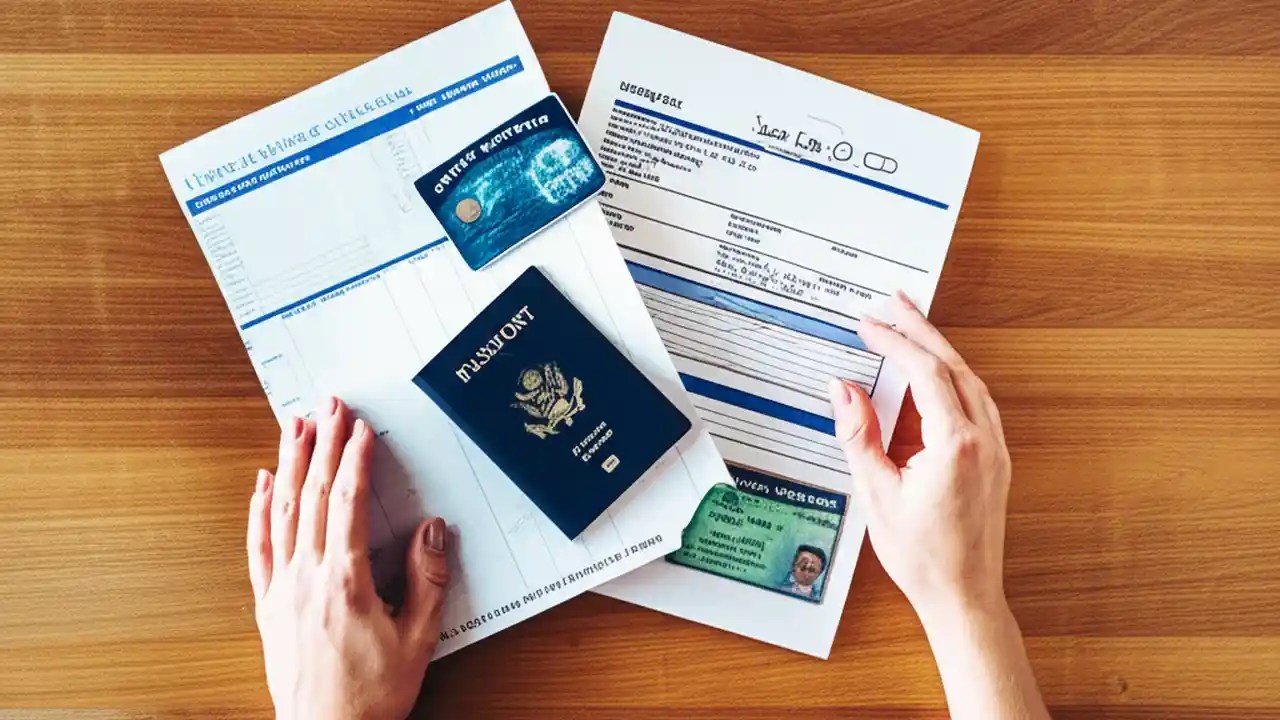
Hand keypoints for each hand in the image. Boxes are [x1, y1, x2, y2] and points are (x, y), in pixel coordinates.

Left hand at [246, 397, 448, 719]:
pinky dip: (258, 511)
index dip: (355, 460)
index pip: (348, 504)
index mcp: (345, 582)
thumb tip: (432, 531)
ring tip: (295, 427)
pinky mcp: (268, 606)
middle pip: (313, 496)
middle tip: (329, 406)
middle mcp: (307, 578)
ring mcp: (282, 590)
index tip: (361, 429)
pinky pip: (258, 548)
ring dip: (289, 464)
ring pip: (281, 512)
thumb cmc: (370, 695)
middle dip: (323, 445)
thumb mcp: (417, 640)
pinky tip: (263, 484)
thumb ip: (426, 582)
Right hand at [829, 293, 1047, 719]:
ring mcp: (995, 449)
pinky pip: (977, 401)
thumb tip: (844, 391)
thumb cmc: (922, 556)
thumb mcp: (875, 494)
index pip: (924, 372)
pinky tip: (934, 374)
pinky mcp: (995, 459)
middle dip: (921, 329)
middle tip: (894, 302)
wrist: (963, 596)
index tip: (869, 324)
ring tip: (912, 326)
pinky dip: (952, 376)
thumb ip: (859, 435)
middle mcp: (983, 440)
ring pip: (969, 380)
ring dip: (940, 349)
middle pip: (953, 365)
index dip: (895, 342)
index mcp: (955, 445)